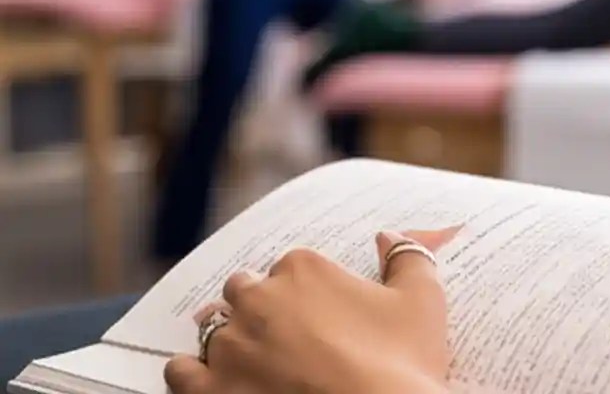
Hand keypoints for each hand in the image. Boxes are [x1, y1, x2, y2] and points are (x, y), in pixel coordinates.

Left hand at [165, 230, 456, 393]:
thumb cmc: (402, 363)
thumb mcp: (422, 301)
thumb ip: (407, 256)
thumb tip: (387, 236)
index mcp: (303, 269)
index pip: (289, 267)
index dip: (304, 293)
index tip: (321, 316)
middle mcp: (258, 298)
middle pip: (244, 291)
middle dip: (261, 310)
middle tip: (290, 340)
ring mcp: (229, 345)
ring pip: (211, 330)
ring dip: (229, 342)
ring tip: (255, 364)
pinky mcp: (207, 389)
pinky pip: (180, 371)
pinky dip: (194, 375)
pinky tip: (219, 383)